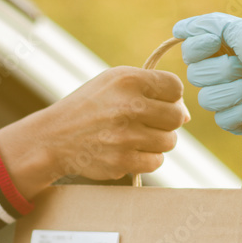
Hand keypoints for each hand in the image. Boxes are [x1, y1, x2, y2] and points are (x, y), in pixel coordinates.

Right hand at [0, 67, 189, 197]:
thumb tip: (187, 116)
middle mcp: (129, 106)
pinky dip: (147, 159)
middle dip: (167, 122)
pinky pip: (156, 162)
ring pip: (169, 142)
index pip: (175, 87)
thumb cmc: (89, 107)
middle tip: (147, 124)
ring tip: (135, 138)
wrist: (54, 138)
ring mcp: (126, 136)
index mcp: (128, 80)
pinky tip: (130, 152)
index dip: (170, 97)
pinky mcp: (122, 161)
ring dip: (158, 142)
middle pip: (177, 117)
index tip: (154, 103)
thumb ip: (150, 89)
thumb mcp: (113, 83)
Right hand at [172, 13, 241, 145]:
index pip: (190, 54)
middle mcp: (225, 75)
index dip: (200, 50)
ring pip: (209, 100)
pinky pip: (224, 121)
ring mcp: (232, 101)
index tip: (218, 44)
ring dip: (241, 92)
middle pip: (197, 77)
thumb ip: (207, 26)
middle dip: (228, 71)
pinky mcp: (241, 124)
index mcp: (224, 51)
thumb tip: (177, 30)